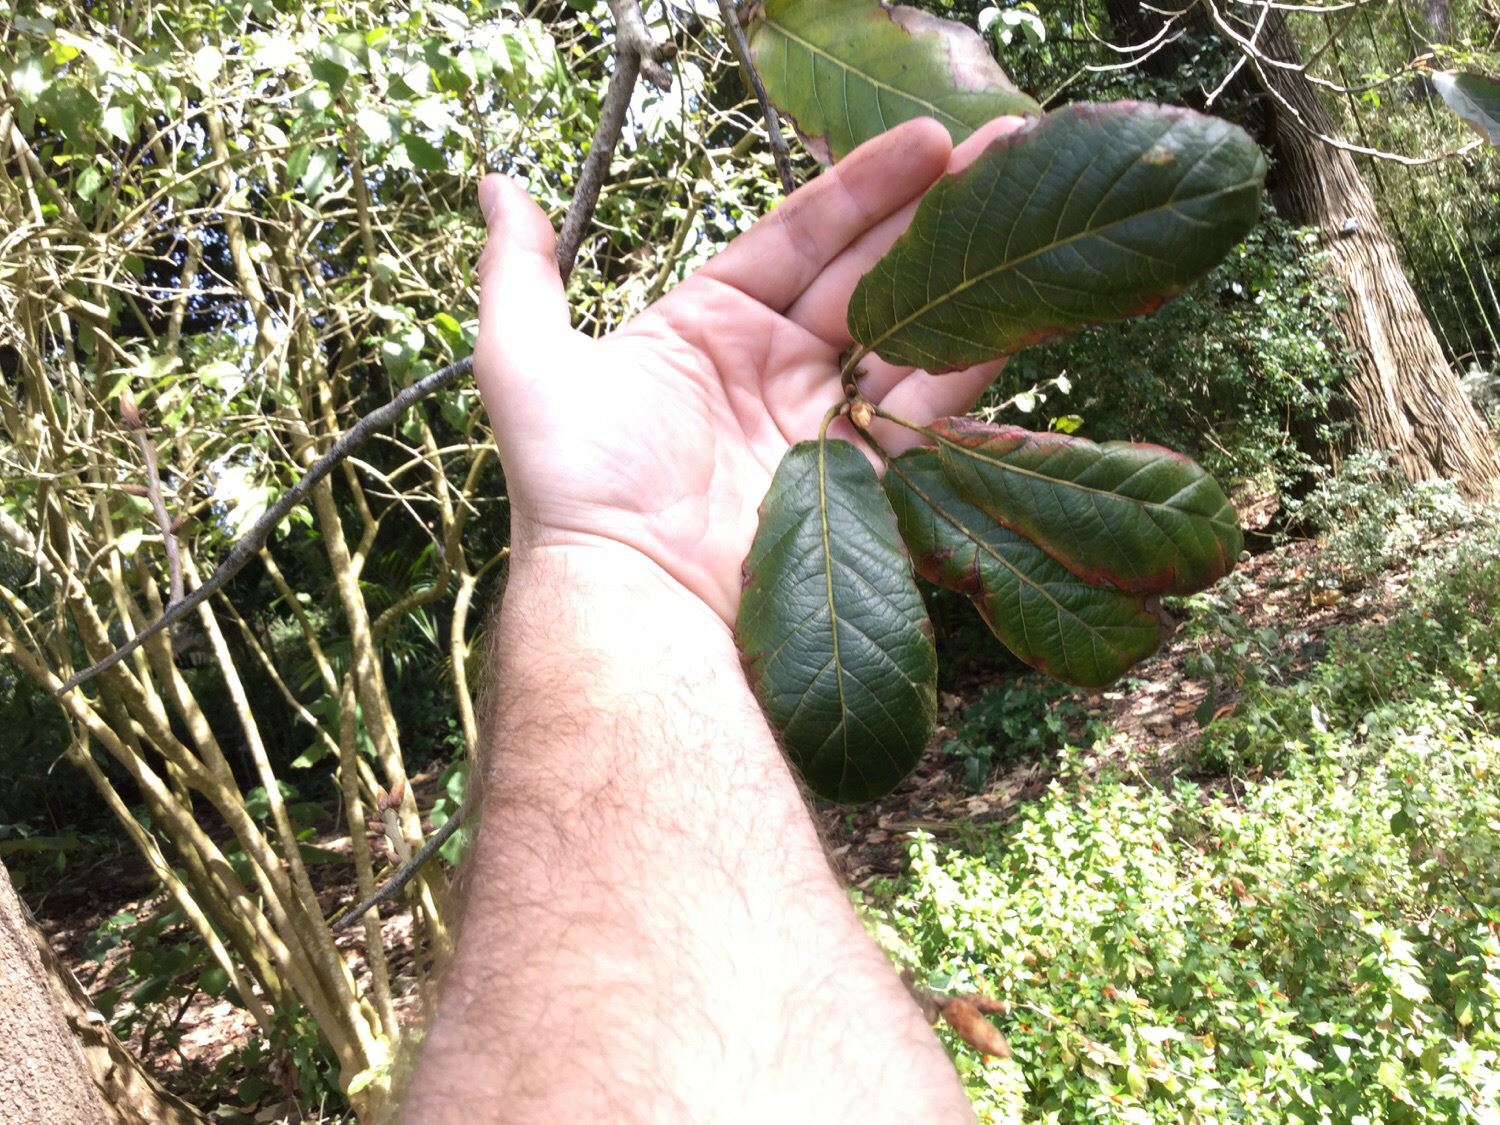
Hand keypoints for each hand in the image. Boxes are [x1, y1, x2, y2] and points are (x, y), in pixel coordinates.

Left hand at [475, 115, 1022, 624]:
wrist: (632, 596)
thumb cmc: (575, 483)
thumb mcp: (525, 361)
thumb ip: (523, 272)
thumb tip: (496, 185)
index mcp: (709, 329)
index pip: (797, 239)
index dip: (859, 188)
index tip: (926, 140)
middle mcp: (774, 373)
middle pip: (866, 275)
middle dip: (931, 211)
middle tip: (1002, 145)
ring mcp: (825, 428)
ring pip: (909, 332)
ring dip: (967, 271)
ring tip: (1026, 204)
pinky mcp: (865, 484)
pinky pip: (932, 414)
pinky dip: (979, 365)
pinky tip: (1026, 305)